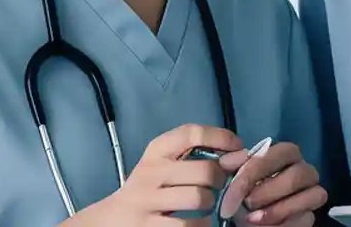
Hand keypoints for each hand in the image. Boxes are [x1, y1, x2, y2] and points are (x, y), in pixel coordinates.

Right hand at [62, 123, 240, 225]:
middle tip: (218, 187)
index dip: (221, 138)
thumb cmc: (149, 190)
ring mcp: (147, 201)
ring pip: (200, 198)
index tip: (237, 149)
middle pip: (205, 170)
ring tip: (206, 206)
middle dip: (221, 180)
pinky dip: (203, 225)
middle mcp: (151, 172)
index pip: (192, 133)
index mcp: (156, 151)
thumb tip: (240, 156)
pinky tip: (199, 223)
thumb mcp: (164, 166)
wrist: (110, 221)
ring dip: (212, 205)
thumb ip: (196, 157)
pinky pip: (190, 226)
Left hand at [218, 141, 327, 225]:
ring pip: (310, 194)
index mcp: (285, 156)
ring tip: (252, 218)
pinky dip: (284, 224)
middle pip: (298, 173)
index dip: (258, 168)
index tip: (236, 187)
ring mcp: (311, 193)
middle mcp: (303, 171)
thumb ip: (233, 168)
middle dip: (269, 191)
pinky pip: (306, 218)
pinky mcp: (310, 215)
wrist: (245, 217)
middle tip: (247, 204)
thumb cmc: (242, 193)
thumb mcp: (234, 179)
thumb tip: (227, 161)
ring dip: (278, 209)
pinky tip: (264, 226)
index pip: (282, 152)